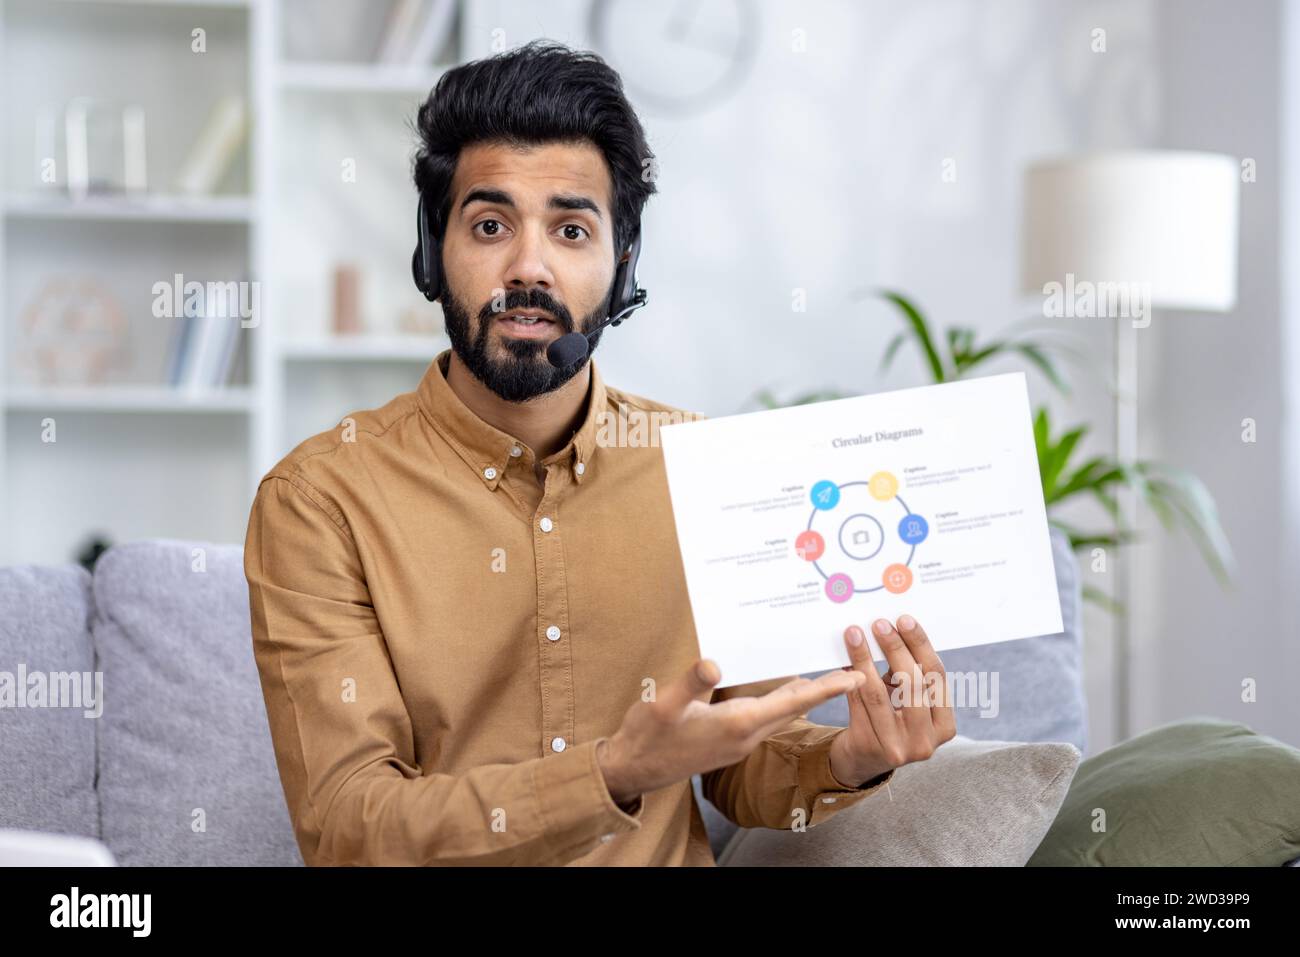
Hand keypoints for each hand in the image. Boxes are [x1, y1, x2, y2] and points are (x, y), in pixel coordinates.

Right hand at [597, 659, 866, 804]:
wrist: (633, 769)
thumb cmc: (647, 736)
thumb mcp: (663, 705)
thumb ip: (690, 683)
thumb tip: (713, 664)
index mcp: (737, 724)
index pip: (790, 703)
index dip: (824, 688)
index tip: (855, 678)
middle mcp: (745, 736)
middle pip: (794, 709)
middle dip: (825, 691)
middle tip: (855, 672)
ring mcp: (738, 742)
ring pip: (781, 715)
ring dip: (805, 698)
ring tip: (827, 678)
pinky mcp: (728, 742)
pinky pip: (766, 719)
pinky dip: (783, 703)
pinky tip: (782, 693)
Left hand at [828, 614, 956, 786]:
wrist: (863, 759)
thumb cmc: (890, 719)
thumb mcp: (907, 701)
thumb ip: (908, 673)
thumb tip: (891, 626)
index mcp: (945, 725)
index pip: (936, 676)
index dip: (920, 645)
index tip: (904, 619)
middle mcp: (927, 740)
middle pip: (912, 684)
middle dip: (895, 648)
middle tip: (879, 623)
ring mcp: (899, 747)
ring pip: (879, 694)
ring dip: (865, 659)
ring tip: (854, 634)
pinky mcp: (871, 746)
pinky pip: (858, 704)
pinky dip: (850, 679)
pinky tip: (843, 658)